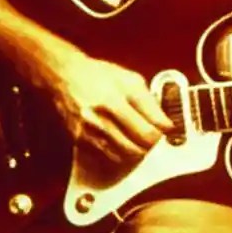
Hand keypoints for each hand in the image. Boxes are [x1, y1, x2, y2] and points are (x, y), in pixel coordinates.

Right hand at [47, 53, 174, 164]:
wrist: (65, 76)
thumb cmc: (101, 75)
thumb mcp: (131, 80)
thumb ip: (150, 103)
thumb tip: (166, 125)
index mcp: (115, 102)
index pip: (147, 132)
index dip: (161, 134)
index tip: (165, 129)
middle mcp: (100, 120)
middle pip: (136, 148)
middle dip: (150, 145)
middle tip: (153, 136)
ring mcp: (88, 133)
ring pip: (122, 156)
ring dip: (136, 152)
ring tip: (140, 139)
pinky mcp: (79, 141)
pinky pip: (106, 157)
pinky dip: (120, 154)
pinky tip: (124, 143)